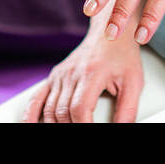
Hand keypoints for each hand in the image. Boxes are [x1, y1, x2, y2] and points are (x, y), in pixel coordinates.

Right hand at [21, 0, 143, 122]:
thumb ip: (128, 109)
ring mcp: (61, 74)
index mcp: (91, 74)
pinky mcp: (55, 76)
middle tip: (81, 132)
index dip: (82, 127)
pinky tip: (30, 124)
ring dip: (55, 125)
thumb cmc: (123, 55)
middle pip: (62, 112)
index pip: (79, 109)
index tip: (89, 133)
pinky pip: (37, 98)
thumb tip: (125, 128)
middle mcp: (72, 73)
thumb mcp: (134, 82)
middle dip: (69, 128)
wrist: (110, 30)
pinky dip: (31, 114)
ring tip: (67, 129)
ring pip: (49, 109)